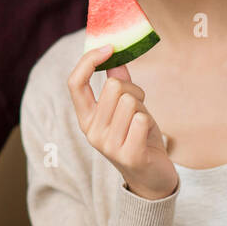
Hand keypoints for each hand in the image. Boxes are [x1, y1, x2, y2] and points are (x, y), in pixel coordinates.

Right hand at [67, 47, 178, 199]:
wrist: (151, 178)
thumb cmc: (138, 138)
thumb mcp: (125, 110)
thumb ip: (119, 84)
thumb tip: (115, 58)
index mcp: (86, 118)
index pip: (74, 83)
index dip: (88, 60)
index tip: (108, 47)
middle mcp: (91, 131)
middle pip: (113, 86)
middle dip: (134, 90)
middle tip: (140, 106)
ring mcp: (108, 145)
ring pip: (130, 100)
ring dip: (144, 107)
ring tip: (143, 123)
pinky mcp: (128, 154)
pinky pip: (142, 119)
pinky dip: (149, 122)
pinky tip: (147, 137)